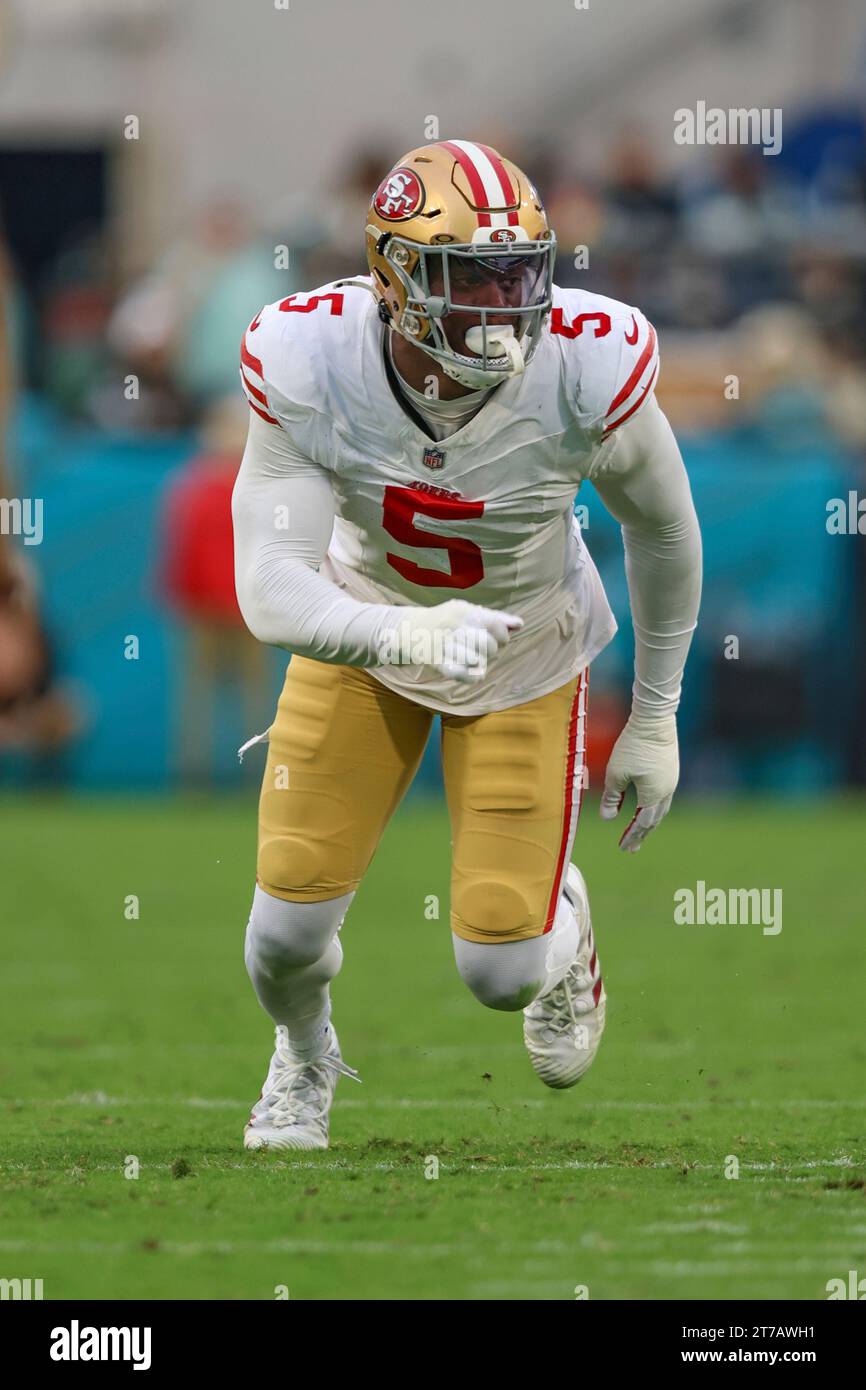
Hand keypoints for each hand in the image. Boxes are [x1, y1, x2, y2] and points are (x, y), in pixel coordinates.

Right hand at [380, 599, 522, 683]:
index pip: (497, 627)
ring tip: (473, 659)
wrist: (407, 630)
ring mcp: (443, 644)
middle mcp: (453, 625)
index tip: (496, 639)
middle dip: (490, 651)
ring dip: (480, 663)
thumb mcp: (466, 612)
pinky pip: (463, 675)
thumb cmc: (444, 620)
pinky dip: (472, 677)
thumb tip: (520, 624)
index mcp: (463, 610)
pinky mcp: (436, 661)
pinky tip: (470, 672)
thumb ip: (493, 617)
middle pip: (489, 646)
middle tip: (481, 649)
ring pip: (477, 661)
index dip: (502, 636)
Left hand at [600, 712, 678, 851]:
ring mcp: (671, 780)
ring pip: (660, 809)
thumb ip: (611, 797)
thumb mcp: (615, 773)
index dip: (632, 836)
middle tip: (631, 848)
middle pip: (653, 819)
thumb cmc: (633, 746)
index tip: (623, 848)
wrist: (654, 720)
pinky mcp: (670, 770)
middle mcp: (666, 791)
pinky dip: (653, 807)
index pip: (642, 823)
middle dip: (641, 834)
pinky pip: (662, 797)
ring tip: (640, 831)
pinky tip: (646, 806)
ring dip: (648, 821)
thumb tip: (608, 818)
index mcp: (654, 795)